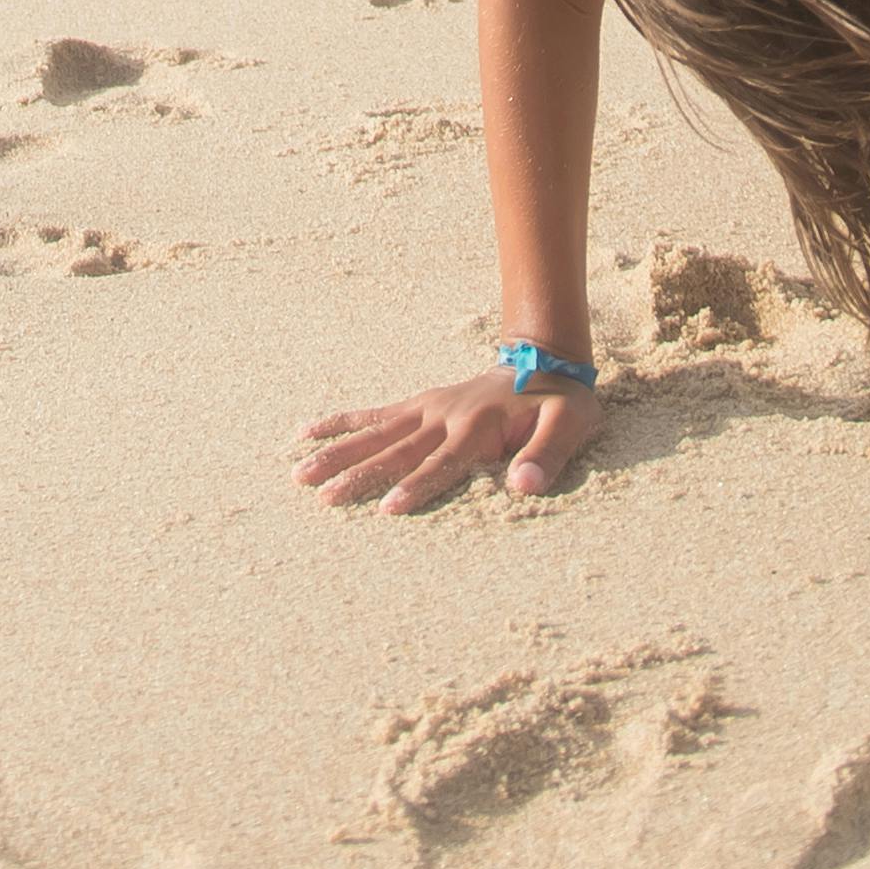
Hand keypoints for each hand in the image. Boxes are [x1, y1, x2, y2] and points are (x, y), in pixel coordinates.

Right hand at [297, 370, 603, 512]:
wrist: (547, 360)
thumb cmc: (560, 404)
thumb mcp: (570, 427)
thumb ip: (547, 456)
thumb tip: (524, 486)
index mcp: (479, 428)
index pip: (443, 463)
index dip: (417, 487)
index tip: (387, 509)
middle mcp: (444, 416)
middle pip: (396, 450)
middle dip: (359, 474)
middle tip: (324, 496)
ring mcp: (427, 408)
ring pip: (376, 433)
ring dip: (338, 452)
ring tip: (299, 472)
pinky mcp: (419, 403)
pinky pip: (375, 414)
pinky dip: (342, 421)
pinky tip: (308, 430)